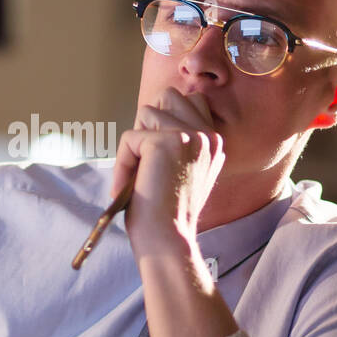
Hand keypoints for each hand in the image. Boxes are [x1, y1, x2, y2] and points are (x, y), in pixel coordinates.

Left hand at [110, 87, 224, 255]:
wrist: (167, 239)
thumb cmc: (166, 212)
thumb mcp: (180, 168)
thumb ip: (176, 139)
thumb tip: (150, 111)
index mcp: (214, 142)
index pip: (190, 100)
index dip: (164, 122)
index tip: (157, 159)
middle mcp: (208, 136)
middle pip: (168, 96)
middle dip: (148, 124)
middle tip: (145, 161)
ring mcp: (191, 137)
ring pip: (146, 112)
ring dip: (134, 143)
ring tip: (137, 175)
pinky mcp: (167, 142)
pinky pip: (129, 137)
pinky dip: (122, 163)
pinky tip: (128, 187)